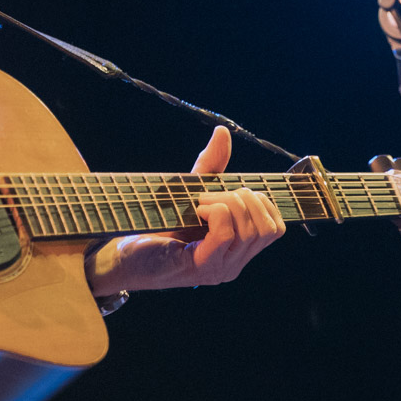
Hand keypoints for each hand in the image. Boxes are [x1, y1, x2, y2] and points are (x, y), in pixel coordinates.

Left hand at [84, 126, 285, 295]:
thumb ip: (210, 167)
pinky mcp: (201, 268)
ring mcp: (221, 269)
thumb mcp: (189, 193)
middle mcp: (235, 263)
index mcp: (238, 250)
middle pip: (268, 227)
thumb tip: (222, 132)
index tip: (231, 192)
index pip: (276, 228)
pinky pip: (225, 234)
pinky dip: (214, 213)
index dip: (262, 202)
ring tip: (200, 203)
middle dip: (244, 199)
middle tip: (210, 196)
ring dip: (227, 204)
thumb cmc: (157, 226)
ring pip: (250, 230)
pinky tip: (196, 211)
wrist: (123, 255)